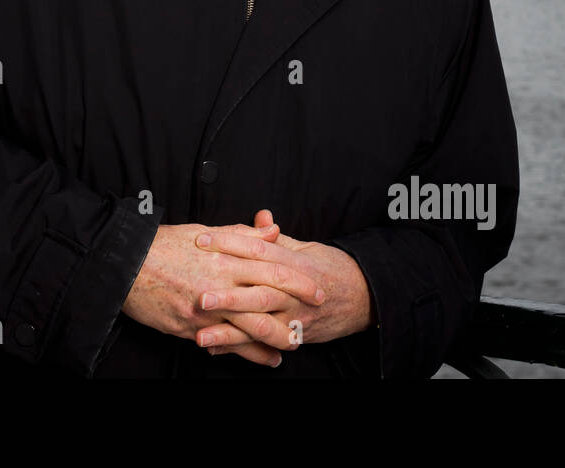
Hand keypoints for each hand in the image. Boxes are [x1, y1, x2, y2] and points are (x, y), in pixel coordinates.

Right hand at [122, 214, 326, 367]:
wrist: (125, 265)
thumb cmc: (164, 245)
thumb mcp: (205, 232)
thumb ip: (242, 235)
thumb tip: (273, 230)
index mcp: (225, 257)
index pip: (272, 268)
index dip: (297, 280)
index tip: (317, 288)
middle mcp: (220, 282)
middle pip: (268, 299)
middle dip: (295, 311)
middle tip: (313, 318)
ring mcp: (206, 308)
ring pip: (251, 326)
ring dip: (276, 338)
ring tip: (294, 344)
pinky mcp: (191, 327)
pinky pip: (226, 344)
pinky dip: (248, 354)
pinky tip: (264, 359)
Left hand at [194, 210, 373, 357]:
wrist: (365, 296)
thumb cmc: (330, 268)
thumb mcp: (306, 248)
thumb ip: (277, 238)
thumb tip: (261, 215)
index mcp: (294, 263)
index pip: (257, 250)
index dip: (229, 244)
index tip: (200, 240)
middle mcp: (294, 293)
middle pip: (258, 291)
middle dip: (228, 295)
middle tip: (199, 293)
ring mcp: (294, 318)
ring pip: (261, 324)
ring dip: (230, 330)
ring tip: (201, 332)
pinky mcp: (294, 336)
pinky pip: (264, 345)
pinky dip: (239, 349)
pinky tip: (215, 348)